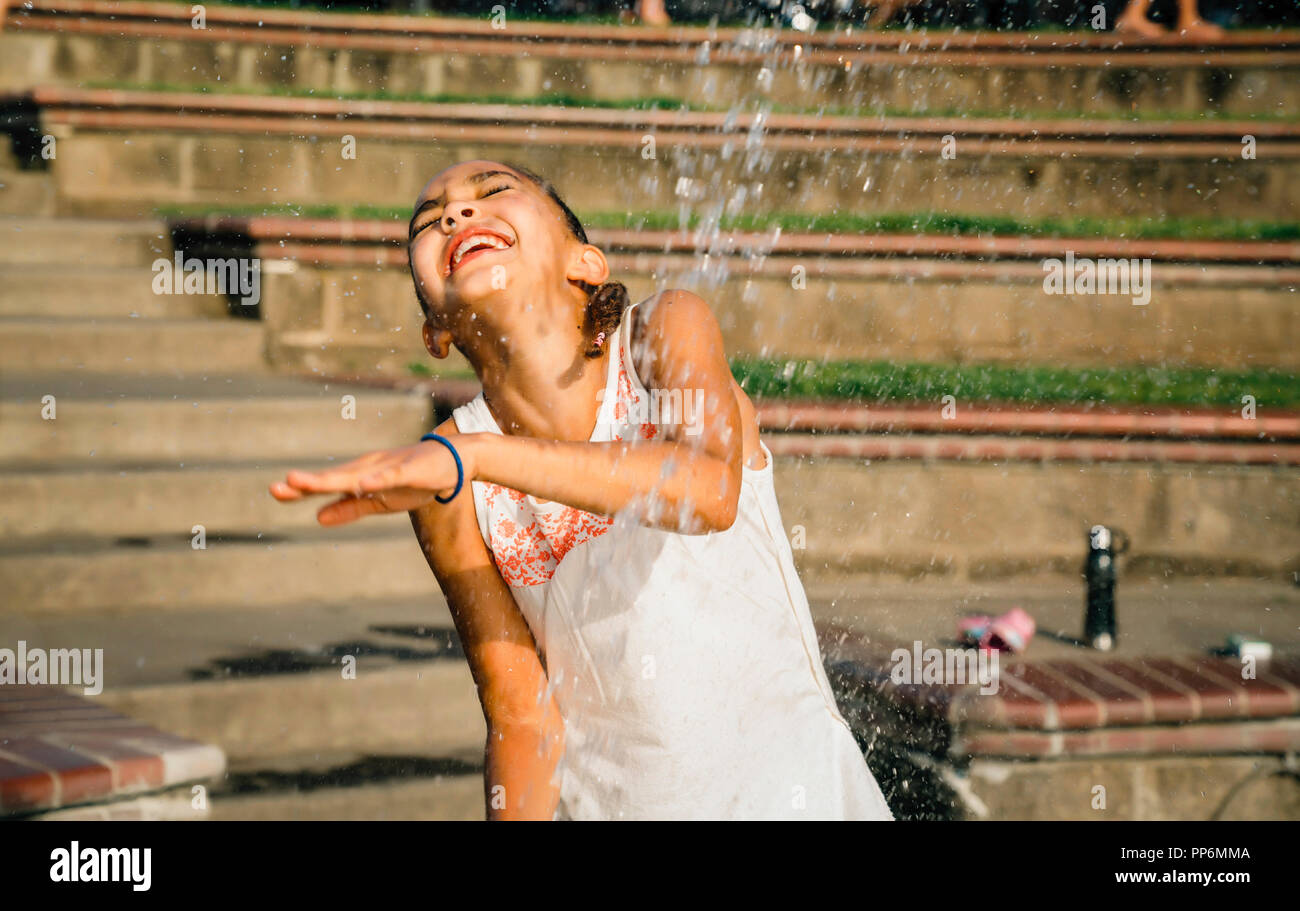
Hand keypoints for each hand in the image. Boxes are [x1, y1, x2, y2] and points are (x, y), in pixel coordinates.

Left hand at [269, 437, 469, 525]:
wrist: (453, 461)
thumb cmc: (414, 480)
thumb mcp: (380, 502)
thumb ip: (350, 508)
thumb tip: (317, 518)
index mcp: (360, 477)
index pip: (326, 485)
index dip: (301, 489)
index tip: (275, 492)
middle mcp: (369, 469)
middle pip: (335, 478)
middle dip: (308, 483)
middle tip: (280, 486)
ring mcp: (388, 469)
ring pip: (357, 476)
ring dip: (332, 480)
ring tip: (308, 483)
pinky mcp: (411, 471)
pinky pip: (392, 476)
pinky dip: (377, 480)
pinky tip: (363, 484)